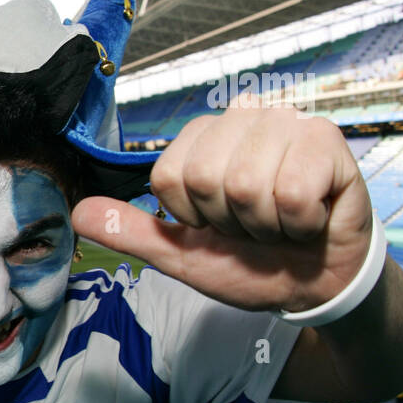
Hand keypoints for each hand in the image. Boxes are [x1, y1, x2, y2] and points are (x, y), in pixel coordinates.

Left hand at [72, 98, 372, 313]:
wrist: (314, 282)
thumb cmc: (252, 260)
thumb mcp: (182, 254)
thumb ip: (133, 232)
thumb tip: (78, 214)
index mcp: (201, 140)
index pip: (168, 177)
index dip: (192, 217)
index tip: (218, 225)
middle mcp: (239, 120)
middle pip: (204, 178)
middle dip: (229, 221)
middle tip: (254, 226)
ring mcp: (284, 124)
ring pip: (246, 184)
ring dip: (265, 224)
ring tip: (281, 221)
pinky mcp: (325, 140)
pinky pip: (291, 191)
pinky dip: (299, 222)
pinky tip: (309, 218)